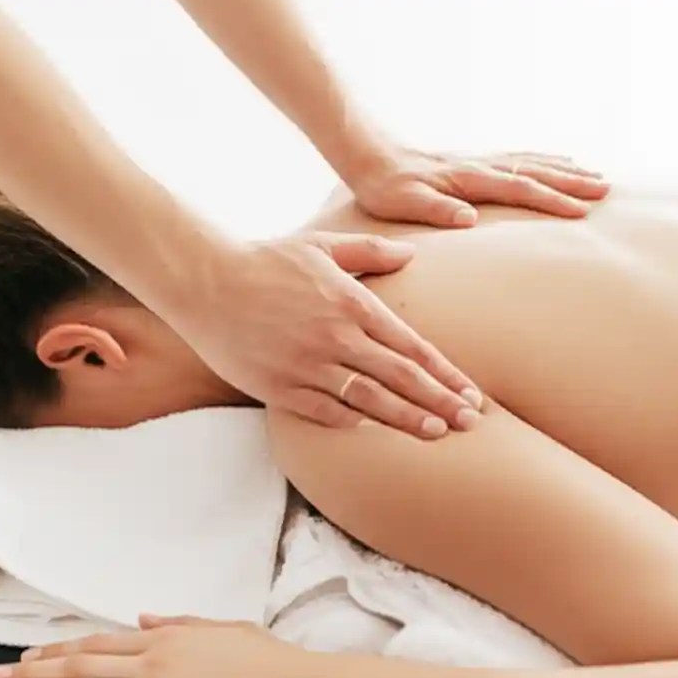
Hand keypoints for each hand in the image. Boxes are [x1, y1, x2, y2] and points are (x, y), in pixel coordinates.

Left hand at [0, 615, 306, 677]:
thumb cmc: (262, 659)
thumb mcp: (219, 629)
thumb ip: (176, 624)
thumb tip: (141, 620)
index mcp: (164, 640)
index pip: (96, 645)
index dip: (57, 652)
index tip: (26, 658)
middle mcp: (153, 665)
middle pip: (80, 668)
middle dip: (33, 674)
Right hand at [181, 231, 481, 437]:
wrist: (206, 282)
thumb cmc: (265, 259)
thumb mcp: (322, 244)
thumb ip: (370, 251)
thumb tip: (410, 253)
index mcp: (353, 304)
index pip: (412, 347)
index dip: (446, 374)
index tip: (472, 393)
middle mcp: (337, 338)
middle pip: (401, 379)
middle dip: (441, 402)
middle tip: (471, 422)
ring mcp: (309, 366)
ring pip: (370, 401)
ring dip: (406, 420)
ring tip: (437, 433)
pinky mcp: (281, 388)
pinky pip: (326, 412)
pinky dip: (352, 422)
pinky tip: (374, 430)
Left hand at [347, 147, 609, 226]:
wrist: (368, 156)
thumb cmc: (385, 187)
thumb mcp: (404, 203)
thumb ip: (437, 210)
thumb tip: (469, 218)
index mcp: (468, 179)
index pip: (518, 189)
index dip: (551, 199)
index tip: (582, 211)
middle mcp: (480, 166)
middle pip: (534, 171)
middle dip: (571, 182)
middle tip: (606, 189)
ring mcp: (479, 162)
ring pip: (532, 162)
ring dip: (564, 169)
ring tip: (596, 176)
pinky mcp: (475, 163)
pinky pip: (520, 158)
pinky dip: (544, 159)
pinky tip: (559, 161)